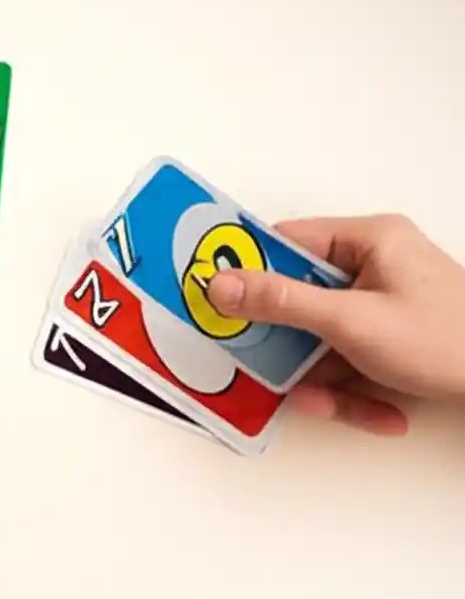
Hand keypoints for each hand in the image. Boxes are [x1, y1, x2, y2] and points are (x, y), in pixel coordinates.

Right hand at [207, 215, 464, 435]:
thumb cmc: (453, 341)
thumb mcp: (352, 322)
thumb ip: (281, 303)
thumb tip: (223, 284)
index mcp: (370, 241)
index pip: (287, 242)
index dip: (248, 269)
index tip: (215, 295)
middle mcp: (376, 269)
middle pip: (300, 301)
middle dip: (289, 346)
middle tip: (268, 365)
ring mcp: (387, 309)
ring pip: (324, 342)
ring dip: (325, 381)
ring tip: (335, 404)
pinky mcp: (395, 345)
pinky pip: (353, 365)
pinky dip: (358, 394)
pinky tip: (381, 413)